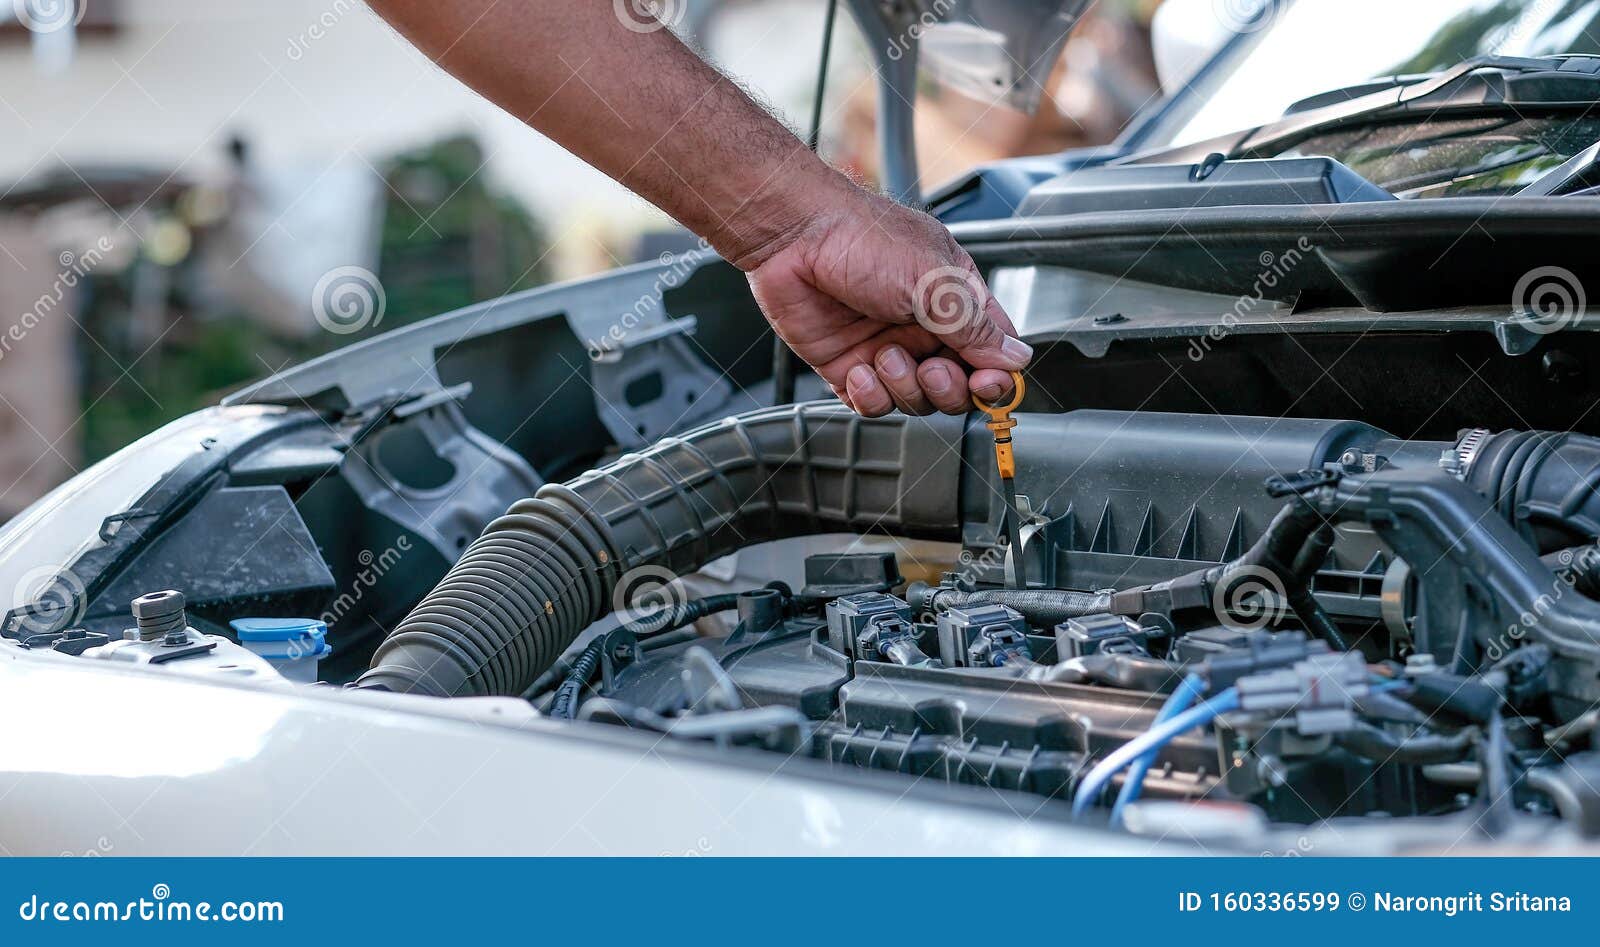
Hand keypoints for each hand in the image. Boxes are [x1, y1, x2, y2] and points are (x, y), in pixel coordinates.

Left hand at [736, 180, 1031, 416]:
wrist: (793, 235)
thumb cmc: (862, 238)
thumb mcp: (932, 280)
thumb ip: (974, 327)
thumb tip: (1015, 360)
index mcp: (956, 299)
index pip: (992, 353)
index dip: (994, 378)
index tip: (986, 384)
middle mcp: (924, 327)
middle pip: (957, 388)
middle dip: (948, 389)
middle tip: (931, 369)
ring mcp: (887, 348)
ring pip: (916, 401)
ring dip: (904, 387)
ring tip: (883, 355)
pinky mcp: (849, 366)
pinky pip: (874, 404)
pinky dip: (870, 397)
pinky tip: (859, 371)